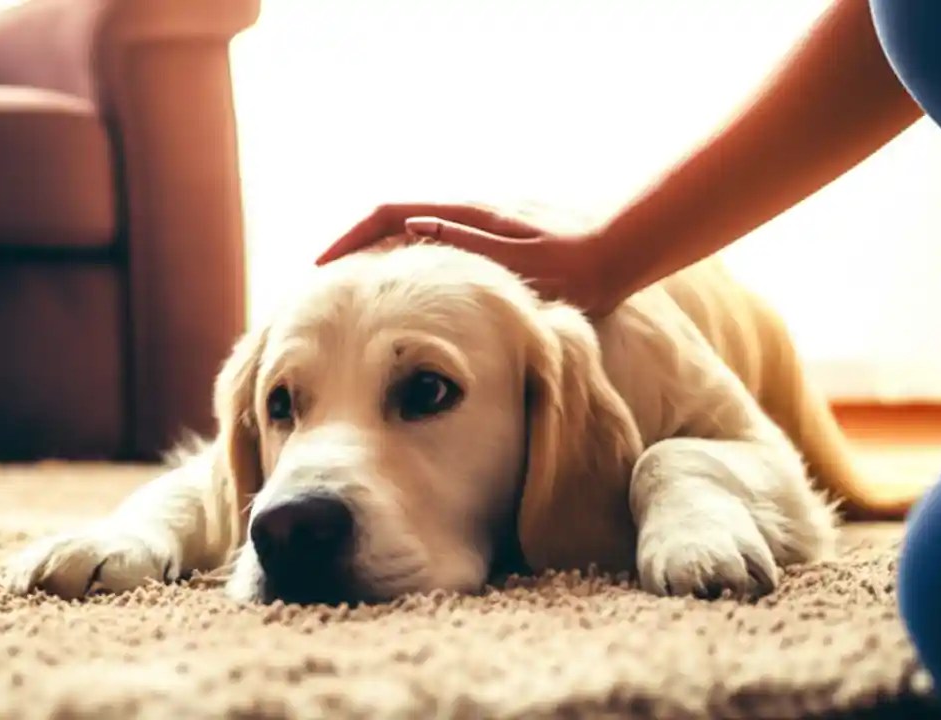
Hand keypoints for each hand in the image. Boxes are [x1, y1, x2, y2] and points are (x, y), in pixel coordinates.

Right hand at [316, 203, 617, 316]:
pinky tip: (406, 303)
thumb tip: (412, 224)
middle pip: (391, 226)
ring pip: (412, 241)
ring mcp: (476, 230)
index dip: (350, 239)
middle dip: (354, 252)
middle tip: (326, 290)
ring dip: (379, 263)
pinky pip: (434, 255)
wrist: (620, 252)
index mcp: (466, 216)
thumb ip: (468, 241)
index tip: (321, 267)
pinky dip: (408, 271)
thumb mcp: (520, 257)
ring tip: (354, 300)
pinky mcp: (489, 247)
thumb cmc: (575, 263)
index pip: (387, 215)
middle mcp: (466, 217)